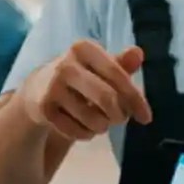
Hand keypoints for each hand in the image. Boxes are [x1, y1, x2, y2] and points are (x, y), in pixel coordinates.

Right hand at [20, 40, 152, 140]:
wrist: (36, 89)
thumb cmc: (79, 77)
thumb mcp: (98, 67)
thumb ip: (120, 64)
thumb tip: (138, 53)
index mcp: (84, 49)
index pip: (118, 75)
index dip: (136, 99)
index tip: (146, 118)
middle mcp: (66, 65)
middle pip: (107, 99)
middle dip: (119, 115)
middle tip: (120, 119)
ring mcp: (52, 87)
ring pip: (93, 119)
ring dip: (103, 127)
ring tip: (99, 121)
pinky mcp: (44, 109)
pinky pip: (77, 131)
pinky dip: (86, 134)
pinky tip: (83, 127)